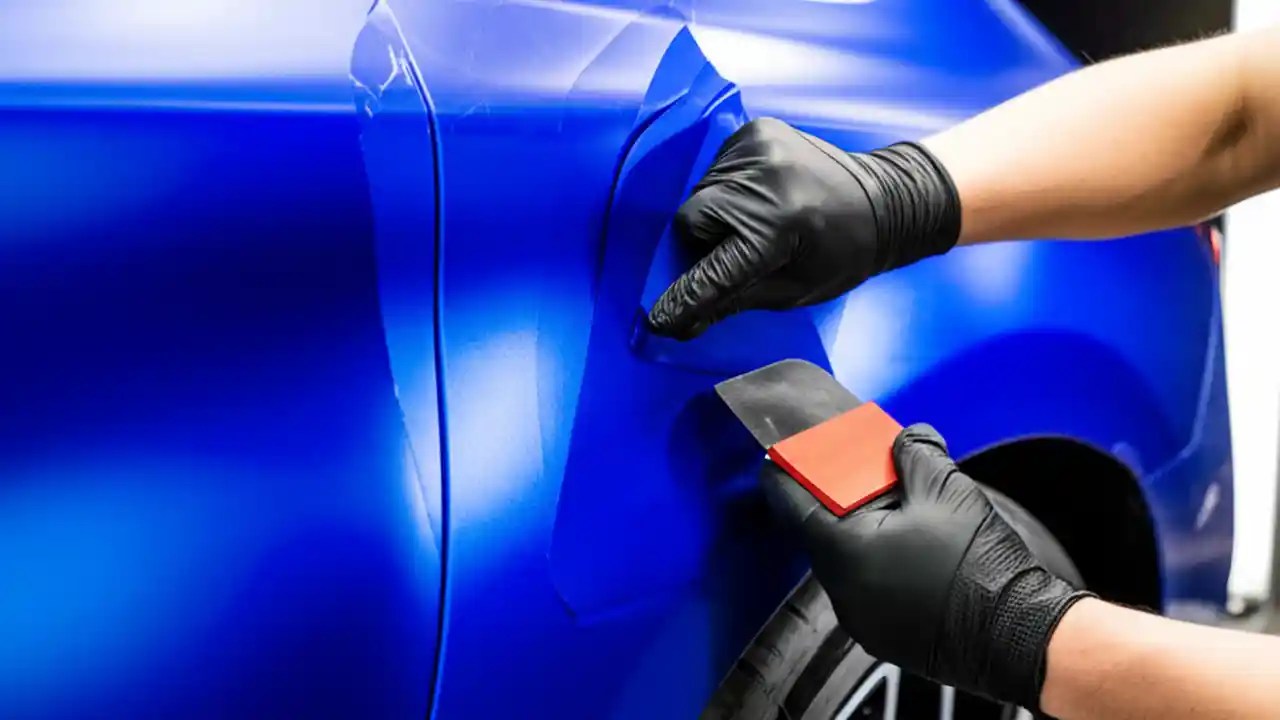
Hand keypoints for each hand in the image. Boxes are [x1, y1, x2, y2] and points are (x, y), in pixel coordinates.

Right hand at [646, 118, 960, 338]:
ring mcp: (759, 147)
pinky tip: (758, 198)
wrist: (884, 199)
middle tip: (733, 254)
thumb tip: (682, 320)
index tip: (659, 319)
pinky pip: (715, 170)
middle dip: (701, 245)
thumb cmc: (843, 255)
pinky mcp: (756, 130)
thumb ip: (735, 299)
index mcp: (780, 226)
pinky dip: (726, 191)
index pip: (716, 269)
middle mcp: (765, 180)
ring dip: (714, 217)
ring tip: (754, 223)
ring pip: (700, 194)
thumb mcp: (794, 290)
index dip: (686, 296)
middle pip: (692, 220)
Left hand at [761, 423, 1092, 710]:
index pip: (794, 504)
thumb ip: (914, 453)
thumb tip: (904, 438)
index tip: (780, 458)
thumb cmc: (980, 567)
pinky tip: (911, 548)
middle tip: (857, 474)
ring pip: (847, 562)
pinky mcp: (885, 636)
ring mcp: (863, 620)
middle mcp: (843, 592)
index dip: (787, 475)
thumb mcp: (946, 489)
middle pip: (823, 532)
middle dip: (838, 499)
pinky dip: (877, 563)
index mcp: (845, 552)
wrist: (1022, 639)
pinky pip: (867, 589)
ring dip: (862, 532)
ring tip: (897, 509)